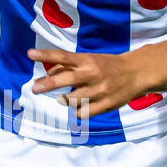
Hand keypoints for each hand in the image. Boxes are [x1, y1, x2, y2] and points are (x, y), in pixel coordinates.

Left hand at [28, 47, 146, 117]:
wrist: (136, 73)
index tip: (30, 54)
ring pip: (72, 100)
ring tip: (67, 98)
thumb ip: (68, 66)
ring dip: (65, 100)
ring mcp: (100, 90)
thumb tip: (47, 73)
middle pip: (66, 79)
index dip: (46, 55)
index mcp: (88, 60)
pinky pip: (83, 113)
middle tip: (34, 88)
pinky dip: (78, 111)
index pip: (63, 56)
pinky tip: (80, 107)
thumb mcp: (89, 60)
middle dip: (48, 84)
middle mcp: (93, 74)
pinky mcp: (106, 105)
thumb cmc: (107, 66)